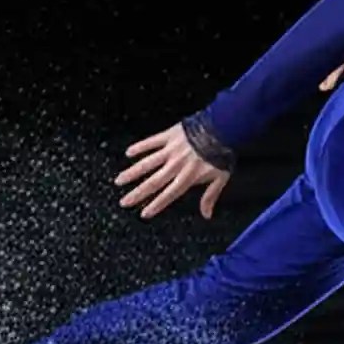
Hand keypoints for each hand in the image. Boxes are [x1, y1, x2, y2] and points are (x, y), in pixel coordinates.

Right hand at [114, 123, 230, 219]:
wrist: (223, 128)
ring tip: (119, 180)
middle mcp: (176, 165)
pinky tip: (129, 152)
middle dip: (137, 193)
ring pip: (147, 163)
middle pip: (153, 182)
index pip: (169, 194)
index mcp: (188, 177)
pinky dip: (140, 147)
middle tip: (124, 201)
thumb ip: (210, 196)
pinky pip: (151, 142)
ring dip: (132, 172)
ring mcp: (171, 150)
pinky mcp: (169, 136)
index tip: (144, 214)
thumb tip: (207, 215)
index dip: (156, 204)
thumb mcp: (221, 177)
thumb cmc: (223, 154)